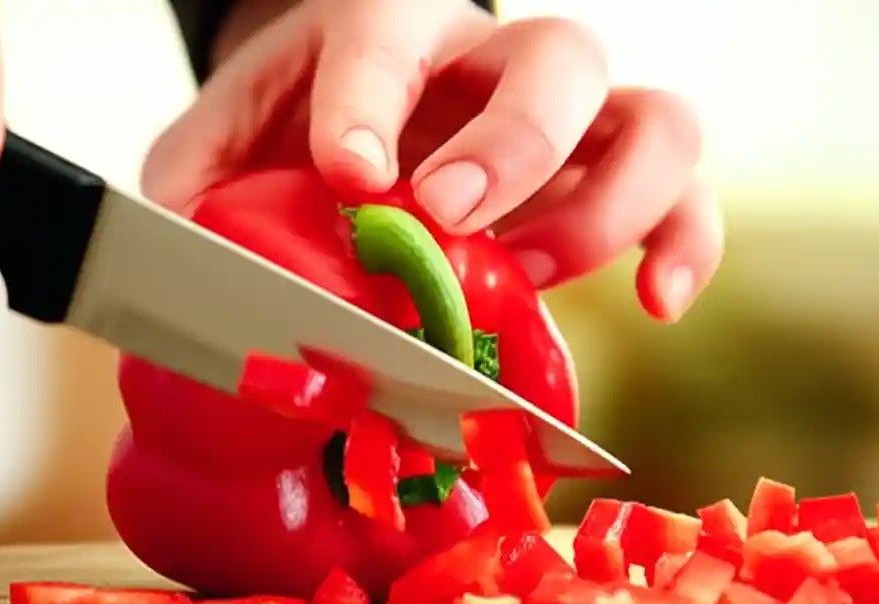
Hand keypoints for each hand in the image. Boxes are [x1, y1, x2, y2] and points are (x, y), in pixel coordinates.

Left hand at [143, 0, 722, 320]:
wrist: (368, 117)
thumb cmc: (304, 123)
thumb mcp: (227, 136)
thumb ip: (198, 182)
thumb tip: (190, 266)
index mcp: (390, 25)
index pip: (390, 35)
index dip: (372, 104)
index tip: (349, 175)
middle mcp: (495, 59)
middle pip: (557, 59)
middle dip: (512, 147)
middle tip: (450, 218)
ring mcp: (570, 121)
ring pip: (654, 121)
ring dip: (604, 209)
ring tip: (530, 274)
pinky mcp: (609, 182)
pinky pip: (689, 197)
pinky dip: (685, 248)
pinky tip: (654, 301)